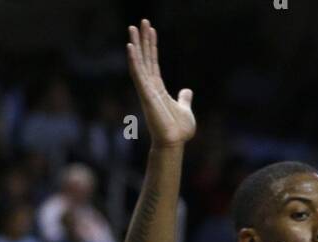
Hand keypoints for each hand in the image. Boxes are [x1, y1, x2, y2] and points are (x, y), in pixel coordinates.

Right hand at [127, 19, 194, 148]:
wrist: (174, 143)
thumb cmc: (179, 130)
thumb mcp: (186, 110)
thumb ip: (184, 99)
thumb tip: (187, 91)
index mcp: (158, 88)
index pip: (153, 62)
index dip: (152, 46)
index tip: (151, 30)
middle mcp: (150, 87)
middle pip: (145, 58)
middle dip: (143, 39)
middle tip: (141, 22)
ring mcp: (146, 90)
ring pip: (139, 62)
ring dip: (135, 45)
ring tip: (132, 28)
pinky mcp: (145, 95)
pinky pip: (138, 74)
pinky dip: (134, 60)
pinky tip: (130, 47)